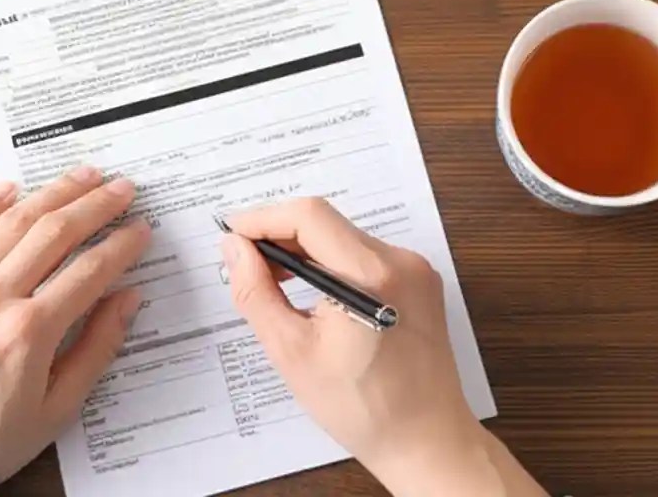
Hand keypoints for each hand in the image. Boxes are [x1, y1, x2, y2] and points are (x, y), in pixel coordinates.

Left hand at [0, 167, 148, 496]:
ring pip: (11, 223)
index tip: (141, 229)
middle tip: (121, 187)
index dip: (123, 244)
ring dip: (50, 192)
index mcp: (31, 332)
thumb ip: (96, 349)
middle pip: (55, 233)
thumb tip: (127, 301)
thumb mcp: (57, 410)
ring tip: (80, 175)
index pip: (91, 270)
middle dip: (95, 205)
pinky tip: (8, 189)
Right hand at [221, 199, 544, 496]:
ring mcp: (416, 269)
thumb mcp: (292, 352)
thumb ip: (256, 292)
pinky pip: (365, 257)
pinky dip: (332, 265)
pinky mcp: (420, 281)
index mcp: (373, 275)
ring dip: (305, 251)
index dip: (263, 218)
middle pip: (327, 223)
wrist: (426, 439)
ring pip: (344, 238)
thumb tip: (233, 249)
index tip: (231, 234)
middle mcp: (401, 261)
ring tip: (274, 283)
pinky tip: (313, 295)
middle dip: (280, 236)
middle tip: (246, 264)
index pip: (309, 217)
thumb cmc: (363, 407)